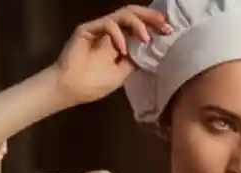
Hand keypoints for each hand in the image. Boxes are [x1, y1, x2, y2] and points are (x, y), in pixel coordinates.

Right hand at [52, 5, 172, 104]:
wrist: (71, 89)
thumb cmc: (94, 83)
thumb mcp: (123, 72)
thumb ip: (136, 59)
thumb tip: (154, 49)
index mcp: (120, 40)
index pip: (139, 25)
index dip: (155, 25)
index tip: (169, 31)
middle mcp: (111, 31)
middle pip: (133, 14)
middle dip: (151, 17)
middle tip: (164, 25)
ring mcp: (99, 28)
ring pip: (123, 14)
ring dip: (138, 24)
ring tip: (146, 38)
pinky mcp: (88, 29)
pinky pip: (108, 24)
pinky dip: (118, 35)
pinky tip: (122, 50)